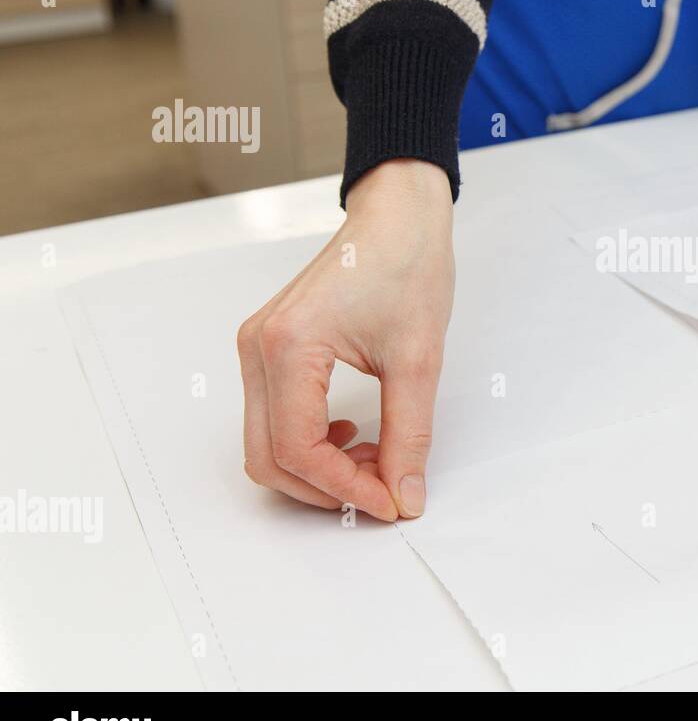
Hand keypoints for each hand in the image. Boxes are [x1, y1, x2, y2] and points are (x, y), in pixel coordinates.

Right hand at [237, 159, 454, 520]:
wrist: (397, 218)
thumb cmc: (407, 266)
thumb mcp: (418, 360)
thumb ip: (408, 436)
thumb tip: (404, 494)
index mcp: (289, 345)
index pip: (299, 450)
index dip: (345, 489)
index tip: (390, 502)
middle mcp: (258, 348)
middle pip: (268, 457)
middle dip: (326, 488)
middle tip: (384, 490)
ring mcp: (256, 348)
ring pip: (266, 443)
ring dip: (317, 467)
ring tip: (374, 458)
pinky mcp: (268, 348)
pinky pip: (273, 416)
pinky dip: (308, 440)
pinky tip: (352, 433)